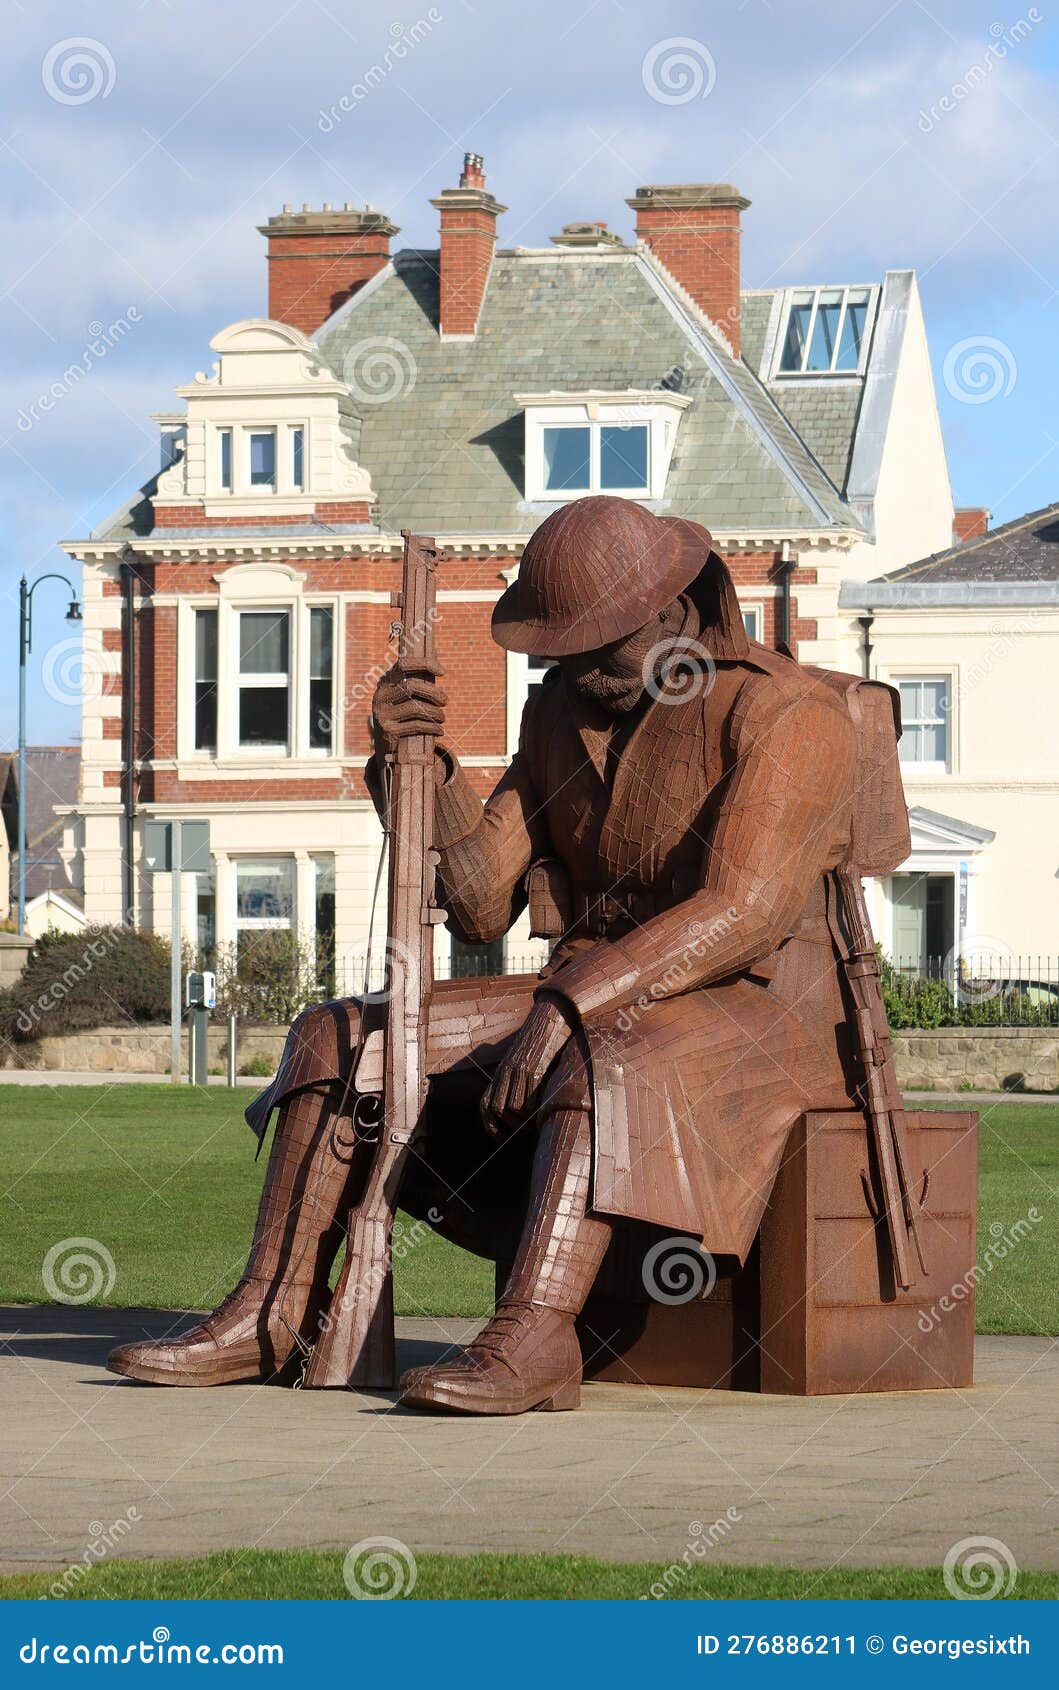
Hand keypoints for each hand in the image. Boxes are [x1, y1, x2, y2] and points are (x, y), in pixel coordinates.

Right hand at [371, 660, 445, 757]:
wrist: (386, 746)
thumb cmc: (402, 715)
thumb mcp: (405, 696)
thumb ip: (417, 680)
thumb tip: (435, 656)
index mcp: (385, 682)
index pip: (403, 664)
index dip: (424, 664)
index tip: (442, 672)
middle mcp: (380, 696)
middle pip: (412, 686)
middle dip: (434, 693)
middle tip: (445, 701)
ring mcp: (382, 713)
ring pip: (416, 707)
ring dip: (436, 713)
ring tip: (442, 718)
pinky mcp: (388, 730)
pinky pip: (416, 725)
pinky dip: (433, 727)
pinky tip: (440, 730)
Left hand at [481, 994, 577, 1134]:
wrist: (550, 1018)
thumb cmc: (540, 1043)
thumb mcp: (522, 1060)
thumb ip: (516, 1080)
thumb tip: (518, 1107)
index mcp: (501, 1071)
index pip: (485, 1104)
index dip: (489, 1125)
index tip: (499, 1139)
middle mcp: (506, 1072)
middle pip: (496, 1109)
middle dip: (507, 1126)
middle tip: (521, 1133)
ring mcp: (520, 1071)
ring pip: (513, 1107)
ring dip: (522, 1122)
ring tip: (533, 1127)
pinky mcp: (536, 1070)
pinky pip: (530, 1098)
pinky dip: (534, 1111)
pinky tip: (541, 1114)